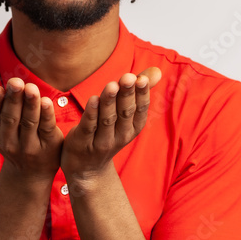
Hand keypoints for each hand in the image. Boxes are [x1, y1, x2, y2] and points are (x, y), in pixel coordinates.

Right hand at [0, 68, 63, 181]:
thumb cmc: (7, 132)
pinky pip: (46, 128)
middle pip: (10, 118)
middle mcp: (8, 141)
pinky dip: (47, 114)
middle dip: (13, 99)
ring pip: (29, 122)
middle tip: (16, 82)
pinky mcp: (48, 146)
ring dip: (30, 104)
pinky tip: (47, 101)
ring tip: (31, 88)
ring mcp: (29, 146)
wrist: (30, 169)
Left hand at [61, 67, 161, 183]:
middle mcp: (120, 136)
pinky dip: (91, 113)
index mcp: (132, 128)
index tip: (141, 78)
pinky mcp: (83, 143)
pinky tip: (93, 99)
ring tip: (112, 85)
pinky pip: (88, 127)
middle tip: (128, 77)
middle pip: (125, 113)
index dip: (141, 95)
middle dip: (127, 94)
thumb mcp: (126, 115)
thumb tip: (157, 71)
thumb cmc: (108, 133)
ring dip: (110, 102)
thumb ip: (138, 92)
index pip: (140, 109)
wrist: (87, 168)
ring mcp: (101, 141)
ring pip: (107, 119)